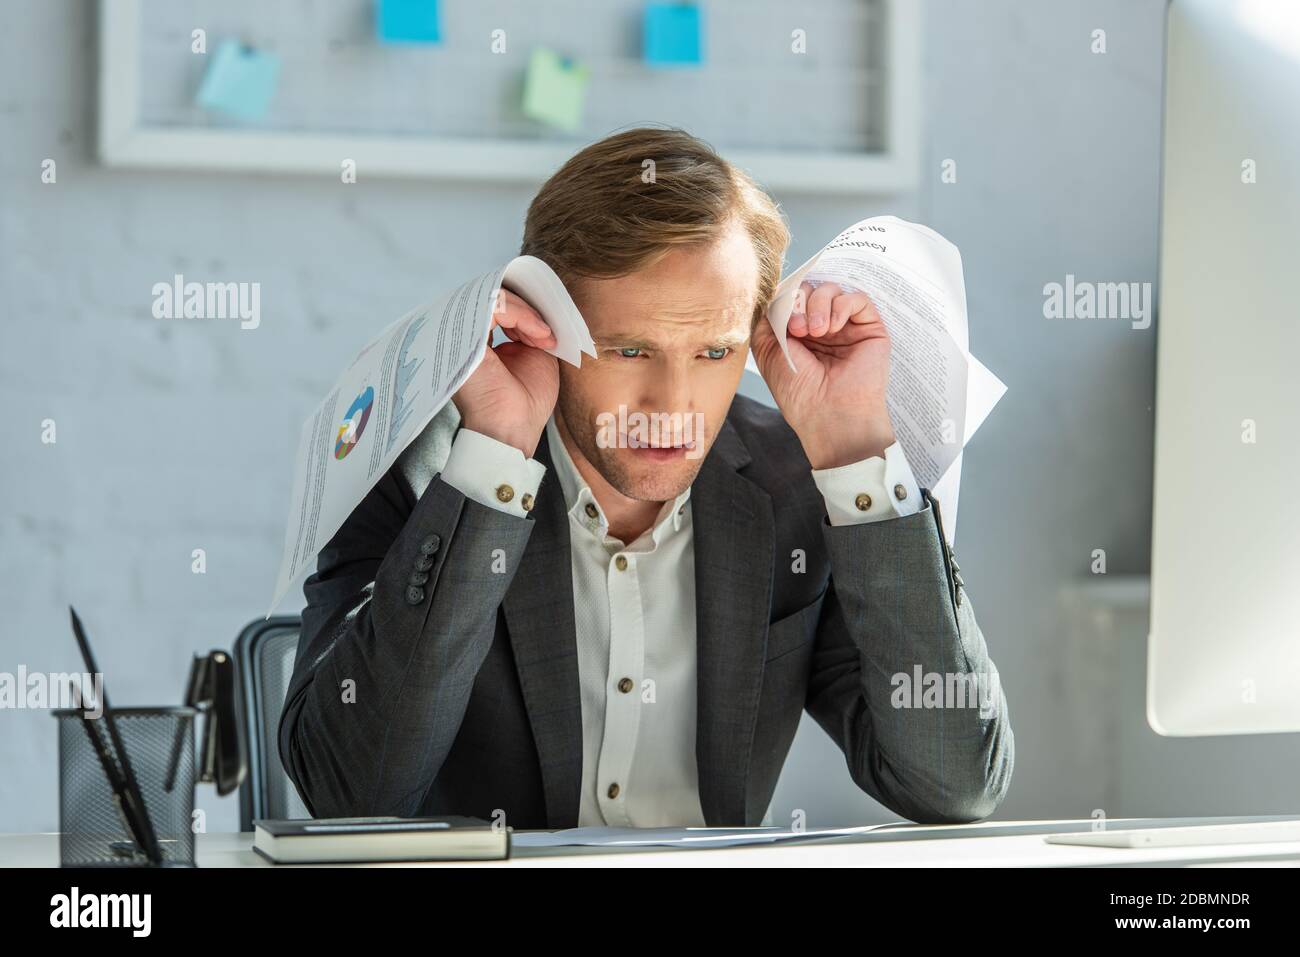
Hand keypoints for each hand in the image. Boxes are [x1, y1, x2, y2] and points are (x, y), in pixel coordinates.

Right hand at [451, 289, 557, 457]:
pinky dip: (523, 315)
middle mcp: (466, 335)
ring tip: (544, 335)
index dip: (525, 309)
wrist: (513, 430)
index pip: (497, 306)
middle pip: (494, 297)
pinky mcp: (464, 336)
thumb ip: (531, 330)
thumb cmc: (524, 403)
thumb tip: (536, 310)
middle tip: (547, 330)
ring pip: (495, 297)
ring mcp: (463, 334)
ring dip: (528, 313)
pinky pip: (494, 306)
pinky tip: (538, 334)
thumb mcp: (535, 355)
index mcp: (479, 341)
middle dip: (528, 308)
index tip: (546, 329)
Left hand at [750, 281, 895, 468]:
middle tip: (797, 330)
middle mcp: (821, 328)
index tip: (782, 322)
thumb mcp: (768, 352)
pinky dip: (841, 306)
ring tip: (816, 332)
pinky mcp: (869, 328)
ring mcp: (846, 327)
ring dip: (818, 304)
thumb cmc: (799, 393)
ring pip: (832, 289)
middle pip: (809, 289)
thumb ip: (768, 319)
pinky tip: (833, 328)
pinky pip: (857, 298)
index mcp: (797, 334)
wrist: (829, 414)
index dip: (784, 300)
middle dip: (799, 302)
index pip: (790, 298)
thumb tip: (776, 295)